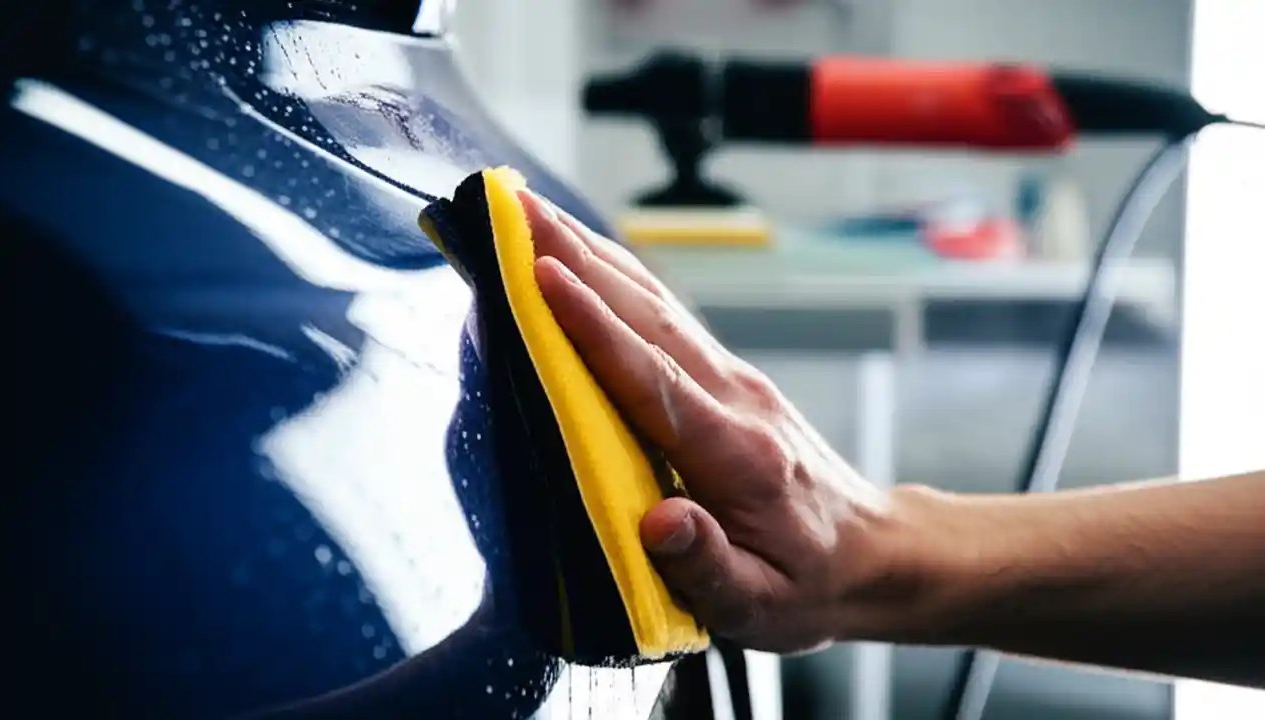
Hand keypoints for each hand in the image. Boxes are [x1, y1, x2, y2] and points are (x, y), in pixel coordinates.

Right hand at [519, 191, 902, 652]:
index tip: (541, 275)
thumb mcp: (763, 606)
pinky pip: (661, 315)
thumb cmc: (810, 583)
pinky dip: (614, 275)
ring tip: (528, 208)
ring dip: (589, 249)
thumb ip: (708, 567)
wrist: (872, 552)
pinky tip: (581, 251)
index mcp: (736, 454)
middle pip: (646, 315)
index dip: (593, 326)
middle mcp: (734, 399)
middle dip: (574, 255)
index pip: (652, 378)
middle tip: (508, 207)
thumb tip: (659, 523)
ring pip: (652, 302)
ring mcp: (731, 380)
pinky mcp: (723, 377)